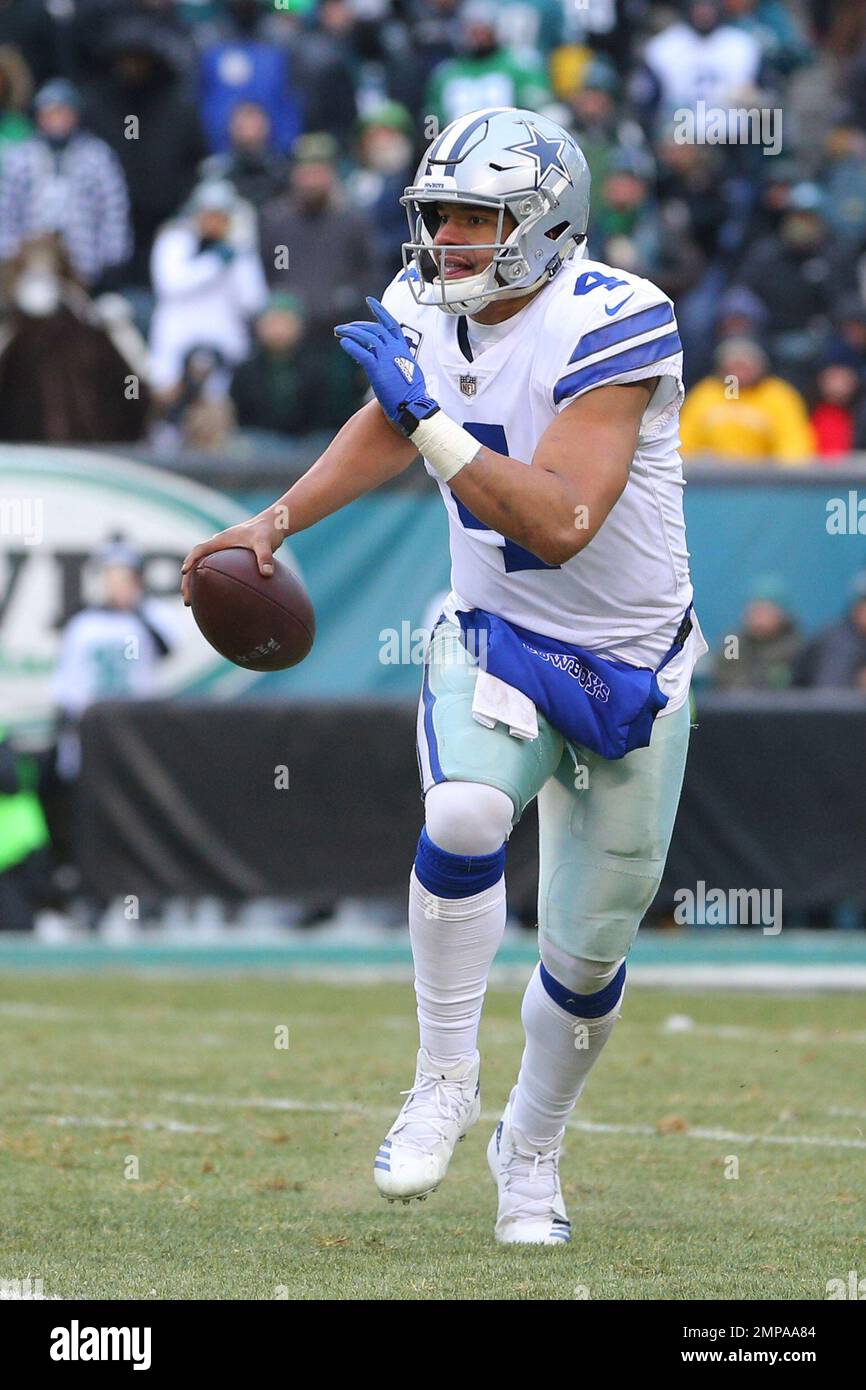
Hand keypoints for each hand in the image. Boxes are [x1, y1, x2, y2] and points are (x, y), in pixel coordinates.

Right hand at [180, 514, 283, 605]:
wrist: (273, 525)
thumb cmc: (267, 531)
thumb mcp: (266, 542)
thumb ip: (265, 557)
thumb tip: (267, 574)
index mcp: (222, 540)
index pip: (200, 550)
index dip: (191, 560)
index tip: (184, 572)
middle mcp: (219, 546)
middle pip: (196, 564)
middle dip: (188, 581)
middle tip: (187, 600)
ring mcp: (223, 552)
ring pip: (203, 569)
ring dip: (195, 584)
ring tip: (192, 604)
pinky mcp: (230, 559)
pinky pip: (214, 572)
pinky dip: (209, 583)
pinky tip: (212, 600)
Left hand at [335, 296, 439, 435]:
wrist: (413, 407)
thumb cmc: (410, 394)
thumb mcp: (406, 371)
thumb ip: (395, 362)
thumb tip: (382, 361)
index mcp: (403, 349)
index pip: (390, 323)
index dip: (379, 311)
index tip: (370, 301)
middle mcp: (395, 350)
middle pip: (374, 328)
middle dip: (357, 325)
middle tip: (342, 327)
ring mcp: (386, 358)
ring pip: (367, 337)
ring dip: (351, 332)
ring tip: (339, 332)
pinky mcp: (377, 370)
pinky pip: (361, 353)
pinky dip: (351, 346)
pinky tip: (343, 343)